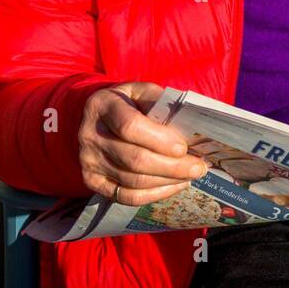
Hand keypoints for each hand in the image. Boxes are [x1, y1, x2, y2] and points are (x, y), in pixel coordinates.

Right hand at [78, 82, 206, 205]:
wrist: (96, 116)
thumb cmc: (127, 102)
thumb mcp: (142, 91)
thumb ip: (161, 104)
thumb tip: (189, 129)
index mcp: (103, 106)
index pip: (130, 126)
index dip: (160, 140)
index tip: (183, 147)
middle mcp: (91, 135)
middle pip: (135, 159)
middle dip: (173, 166)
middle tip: (199, 167)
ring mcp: (89, 161)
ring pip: (134, 181)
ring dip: (168, 181)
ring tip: (190, 175)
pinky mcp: (92, 181)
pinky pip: (127, 196)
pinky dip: (155, 194)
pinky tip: (174, 185)